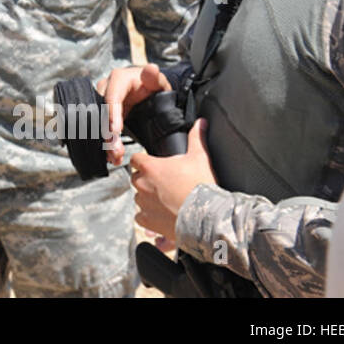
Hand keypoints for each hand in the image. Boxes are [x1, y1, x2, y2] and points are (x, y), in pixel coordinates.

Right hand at [96, 63, 169, 164]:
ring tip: (115, 157)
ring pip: (98, 122)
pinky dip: (105, 143)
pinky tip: (112, 156)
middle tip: (116, 150)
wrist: (152, 95)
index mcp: (119, 79)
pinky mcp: (104, 114)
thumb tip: (151, 69)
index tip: (116, 131)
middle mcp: (106, 88)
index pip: (111, 97)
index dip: (111, 114)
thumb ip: (155, 77)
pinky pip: (100, 128)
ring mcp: (103, 101)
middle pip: (101, 112)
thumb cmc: (155, 87)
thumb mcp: (158, 82)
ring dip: (105, 142)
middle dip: (107, 133)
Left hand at [129, 119, 215, 249]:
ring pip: (139, 197)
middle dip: (147, 180)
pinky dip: (148, 216)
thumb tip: (201, 123)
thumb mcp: (200, 158)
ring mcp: (143, 203)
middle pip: (136, 178)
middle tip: (165, 183)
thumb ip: (196, 138)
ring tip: (167, 200)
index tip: (153, 165)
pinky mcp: (147, 221)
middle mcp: (142, 184)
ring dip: (148, 198)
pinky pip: (140, 217)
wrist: (206, 217)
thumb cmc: (201, 186)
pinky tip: (162, 214)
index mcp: (150, 167)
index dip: (144, 161)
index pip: (136, 159)